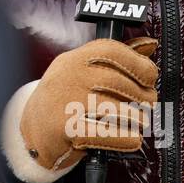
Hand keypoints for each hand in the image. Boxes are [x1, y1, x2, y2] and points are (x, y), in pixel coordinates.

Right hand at [5, 36, 158, 182]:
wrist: (32, 131)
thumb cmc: (64, 100)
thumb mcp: (83, 72)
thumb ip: (117, 58)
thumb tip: (150, 44)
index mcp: (74, 59)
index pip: (111, 51)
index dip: (138, 64)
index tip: (150, 77)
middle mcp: (68, 77)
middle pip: (117, 81)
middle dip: (142, 95)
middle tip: (149, 104)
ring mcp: (65, 102)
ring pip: (115, 108)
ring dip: (137, 118)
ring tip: (140, 122)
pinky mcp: (66, 129)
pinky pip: (106, 133)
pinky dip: (126, 138)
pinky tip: (132, 138)